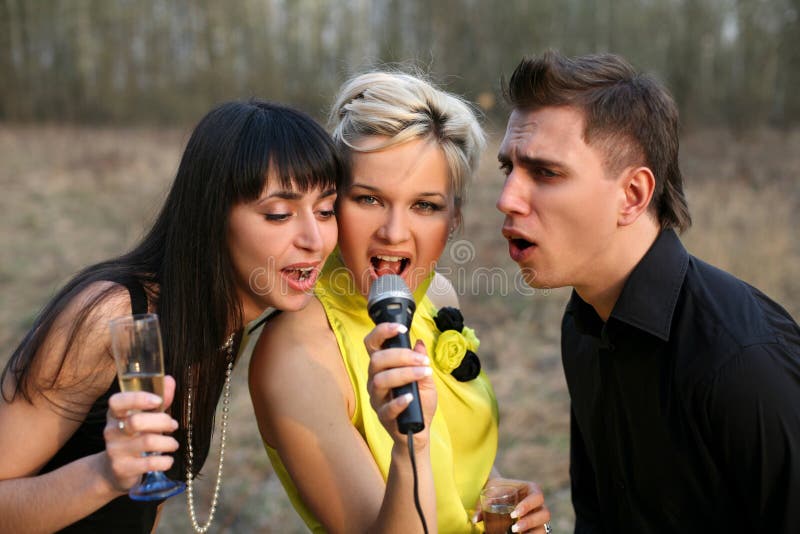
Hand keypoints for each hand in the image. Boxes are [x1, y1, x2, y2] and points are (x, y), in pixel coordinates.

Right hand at [102, 375, 179, 491]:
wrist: (114, 470)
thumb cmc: (134, 436)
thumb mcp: (145, 417)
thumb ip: (158, 399)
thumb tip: (169, 380)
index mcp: (116, 414)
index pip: (117, 401)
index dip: (138, 398)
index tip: (158, 401)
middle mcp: (112, 430)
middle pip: (137, 421)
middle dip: (162, 422)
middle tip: (173, 425)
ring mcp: (115, 450)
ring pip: (147, 442)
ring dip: (168, 442)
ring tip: (173, 444)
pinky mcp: (122, 468)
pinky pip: (149, 463)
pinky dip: (165, 461)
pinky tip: (168, 460)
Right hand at [364, 323, 436, 444]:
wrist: (418, 430)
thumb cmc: (419, 403)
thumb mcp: (425, 379)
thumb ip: (421, 361)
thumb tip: (419, 343)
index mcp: (382, 367)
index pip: (373, 344)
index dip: (382, 332)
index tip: (401, 328)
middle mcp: (374, 380)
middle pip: (376, 360)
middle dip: (401, 356)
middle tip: (422, 360)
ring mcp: (377, 398)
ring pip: (379, 381)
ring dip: (404, 374)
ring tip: (423, 374)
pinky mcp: (383, 416)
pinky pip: (386, 408)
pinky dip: (399, 401)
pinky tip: (411, 398)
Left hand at [475, 478, 550, 532]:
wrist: (497, 493)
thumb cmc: (495, 489)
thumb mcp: (491, 491)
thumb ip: (484, 502)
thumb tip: (476, 519)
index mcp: (532, 490)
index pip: (537, 497)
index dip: (528, 506)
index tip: (513, 513)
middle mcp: (538, 504)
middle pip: (544, 514)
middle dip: (530, 522)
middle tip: (513, 528)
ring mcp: (538, 517)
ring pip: (544, 527)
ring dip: (533, 533)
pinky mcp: (534, 527)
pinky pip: (538, 533)